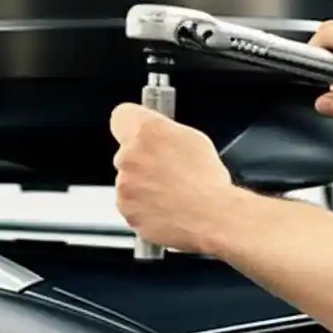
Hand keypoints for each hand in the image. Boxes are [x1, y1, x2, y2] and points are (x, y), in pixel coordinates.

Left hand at [110, 103, 237, 253]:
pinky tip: (166, 208)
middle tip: (167, 170)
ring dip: (142, 186)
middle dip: (141, 161)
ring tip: (171, 193)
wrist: (211, 217)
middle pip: (126, 153)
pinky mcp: (127, 212)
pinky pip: (132, 206)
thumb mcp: (194, 140)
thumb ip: (166, 133)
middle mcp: (129, 156)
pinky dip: (144, 209)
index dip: (133, 124)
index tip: (140, 131)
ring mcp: (125, 187)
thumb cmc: (208, 181)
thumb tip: (160, 135)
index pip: (122, 115)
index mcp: (146, 132)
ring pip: (127, 182)